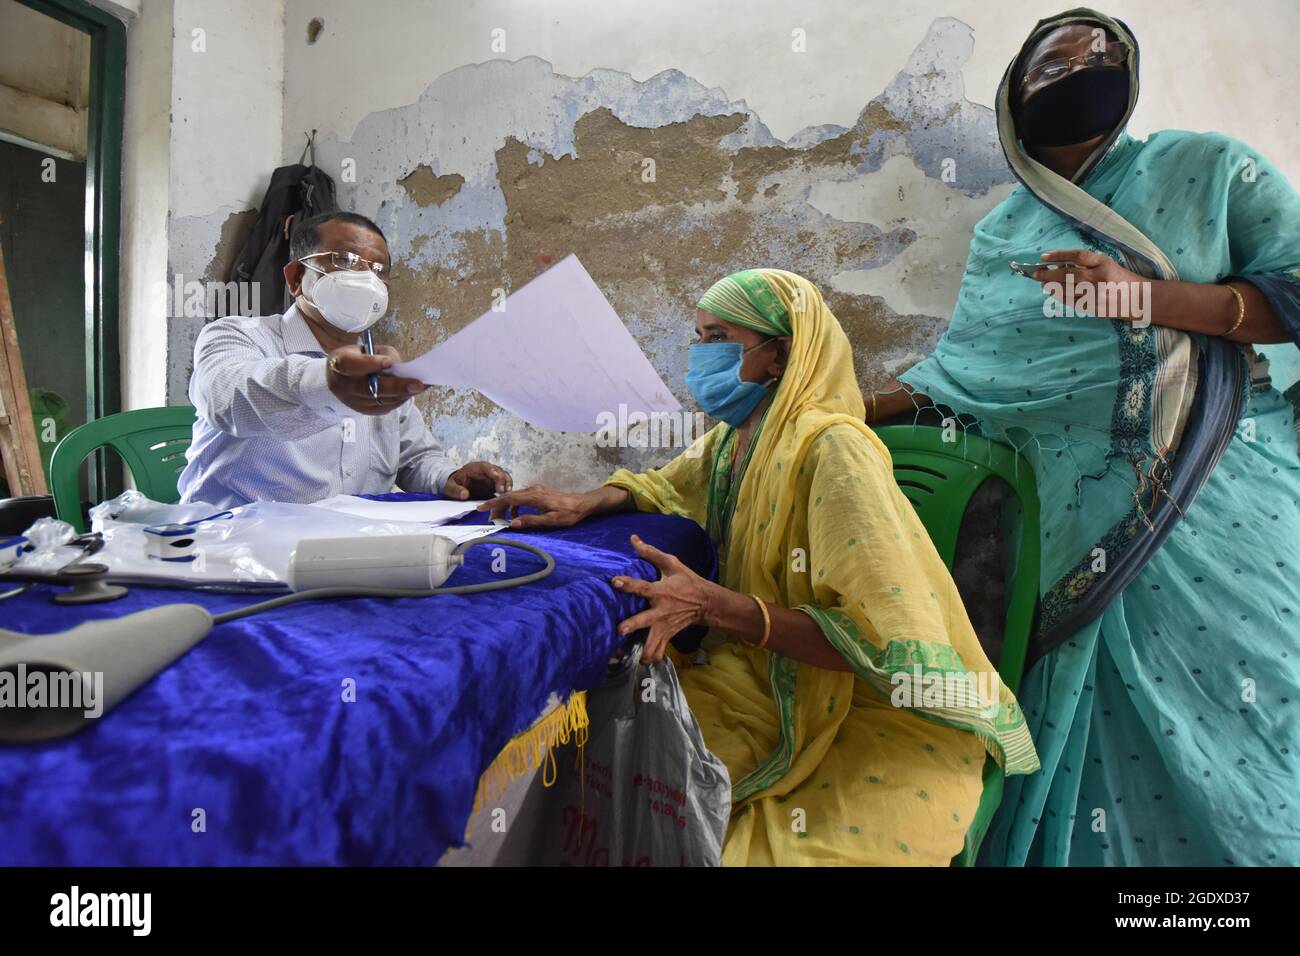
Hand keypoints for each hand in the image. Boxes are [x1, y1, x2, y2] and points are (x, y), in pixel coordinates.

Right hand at [325, 345, 426, 415]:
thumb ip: (382, 354)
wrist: (338, 379)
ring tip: (421, 387)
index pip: (351, 365)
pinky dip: (399, 400)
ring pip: (381, 400)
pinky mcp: (363, 411)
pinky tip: (410, 393)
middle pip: (370, 389)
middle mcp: (342, 386)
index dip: (370, 364)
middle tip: (418, 384)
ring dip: (403, 394)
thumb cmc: (355, 359)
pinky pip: (385, 407)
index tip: (389, 362)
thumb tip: (402, 368)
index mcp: (338, 364)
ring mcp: (352, 401)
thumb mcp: (365, 349)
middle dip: (396, 386)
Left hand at [444, 461, 512, 499]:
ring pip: (504, 476)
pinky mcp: (496, 483)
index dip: (492, 472)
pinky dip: (507, 488)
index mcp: (474, 467)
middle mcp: (486, 469)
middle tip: (503, 491)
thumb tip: (464, 495)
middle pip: (498, 470)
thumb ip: (456, 490)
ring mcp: (492, 476)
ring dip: (507, 483)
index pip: (485, 467)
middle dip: (502, 479)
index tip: (496, 477)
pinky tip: (508, 495)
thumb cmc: (454, 484)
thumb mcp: (450, 487)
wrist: (458, 486)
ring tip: (508, 493)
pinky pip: (504, 483)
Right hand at [476, 484, 593, 528]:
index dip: (493, 503)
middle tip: (491, 519)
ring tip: (502, 520)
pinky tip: (517, 515)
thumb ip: (531, 521)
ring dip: (505, 506)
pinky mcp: (539, 491)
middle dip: (496, 506)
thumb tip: (513, 524)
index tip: (481, 508)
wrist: (583, 503)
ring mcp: (536, 489)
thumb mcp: (551, 521)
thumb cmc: (569, 514)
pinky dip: (515, 505)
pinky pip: (521, 497)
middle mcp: (533, 490)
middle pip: (509, 496)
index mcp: (535, 497)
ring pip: (514, 496)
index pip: (509, 498)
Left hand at [612, 535, 714, 663]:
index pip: (642, 587)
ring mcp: (664, 626)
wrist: (707, 602)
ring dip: (641, 650)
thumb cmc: (686, 581)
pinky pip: (659, 651)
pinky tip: (641, 661)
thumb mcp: (672, 564)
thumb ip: (651, 552)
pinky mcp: (668, 635)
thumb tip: (633, 538)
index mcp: (660, 591)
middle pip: (644, 620)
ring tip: (624, 656)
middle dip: (632, 625)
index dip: (628, 584)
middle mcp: (661, 610)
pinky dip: (651, 658)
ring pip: (652, 643)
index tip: (615, 582)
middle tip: (619, 630)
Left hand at [1031, 249, 1145, 321]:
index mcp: (1104, 263)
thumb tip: (1057, 266)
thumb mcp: (1106, 265)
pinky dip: (1060, 297)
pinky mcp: (1094, 308)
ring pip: (1067, 290)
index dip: (1059, 255)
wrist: (1139, 299)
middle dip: (1049, 274)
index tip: (1043, 256)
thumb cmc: (1120, 279)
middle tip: (1036, 274)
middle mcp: (1100, 278)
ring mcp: (1097, 294)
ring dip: (1052, 287)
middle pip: (1068, 275)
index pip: (1078, 256)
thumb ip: (1086, 264)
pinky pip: (1071, 302)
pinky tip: (1055, 293)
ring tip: (1044, 284)